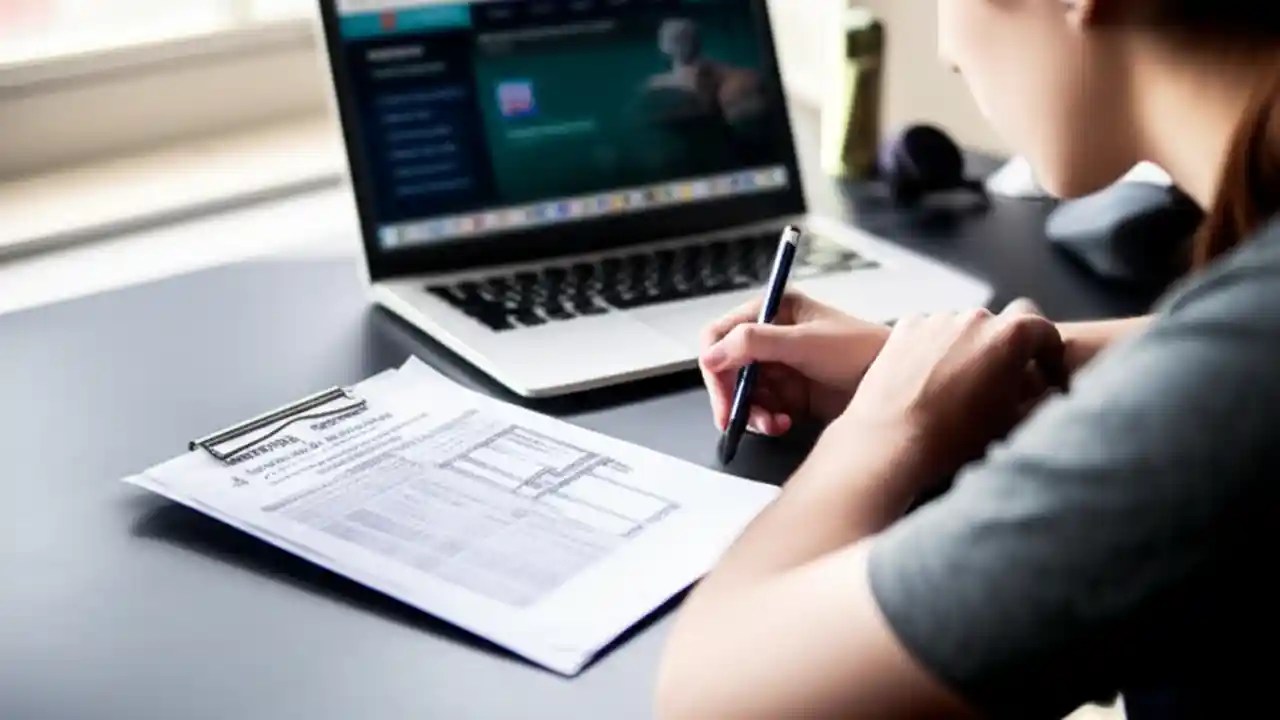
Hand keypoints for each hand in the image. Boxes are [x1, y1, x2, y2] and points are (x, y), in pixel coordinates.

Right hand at [699, 293, 891, 435]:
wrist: (898, 384)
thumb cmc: (861, 350)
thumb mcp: (805, 343)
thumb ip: (755, 344)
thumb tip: (710, 355)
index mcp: (772, 310)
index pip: (721, 334)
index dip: (715, 364)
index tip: (721, 393)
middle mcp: (770, 337)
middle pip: (727, 369)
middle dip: (732, 396)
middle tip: (734, 420)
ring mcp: (779, 366)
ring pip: (742, 394)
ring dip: (751, 413)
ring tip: (772, 423)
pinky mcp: (789, 394)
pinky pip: (760, 410)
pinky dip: (765, 421)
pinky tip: (783, 424)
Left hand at [834, 306, 1067, 488]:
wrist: (892, 442)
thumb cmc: (959, 438)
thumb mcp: (1014, 420)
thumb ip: (1036, 394)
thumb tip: (1044, 385)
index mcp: (1012, 334)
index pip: (1045, 332)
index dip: (1052, 357)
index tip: (1052, 381)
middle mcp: (976, 317)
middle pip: (1004, 323)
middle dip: (1011, 347)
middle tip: (1006, 379)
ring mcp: (937, 318)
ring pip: (965, 327)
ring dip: (970, 347)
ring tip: (961, 384)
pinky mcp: (905, 326)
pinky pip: (932, 331)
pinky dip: (937, 347)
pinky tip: (930, 378)